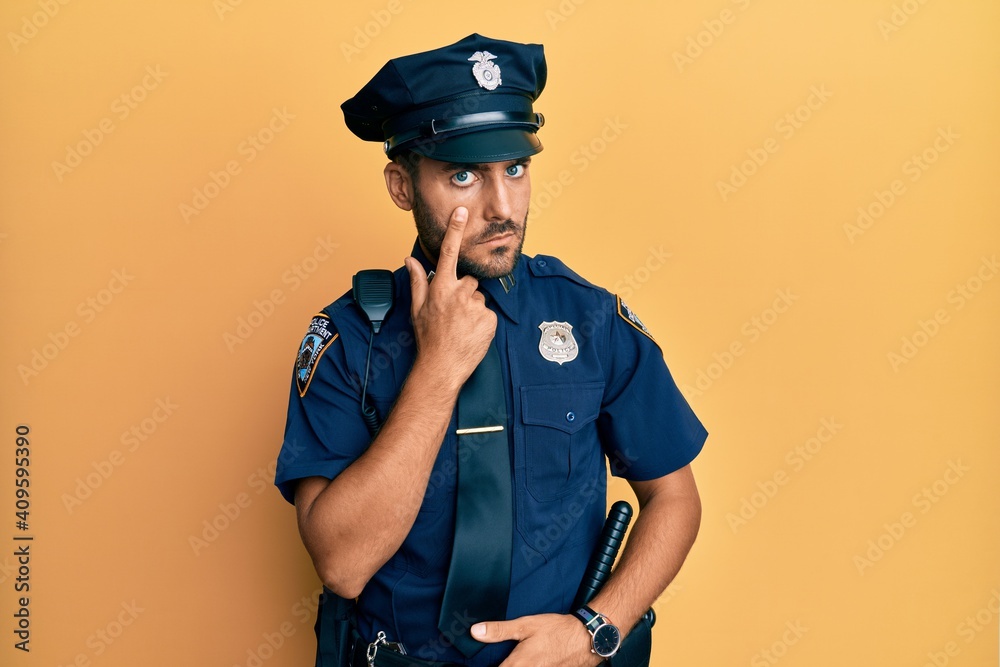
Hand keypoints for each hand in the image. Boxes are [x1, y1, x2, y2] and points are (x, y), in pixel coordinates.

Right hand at [405, 207, 496, 391]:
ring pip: (479, 297)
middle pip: (469, 280)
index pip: (448, 253)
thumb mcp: (417, 309)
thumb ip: (417, 281)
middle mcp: (459, 294)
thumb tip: (410, 260)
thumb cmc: (428, 338)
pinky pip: (488, 312)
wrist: (442, 366)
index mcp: (440, 288)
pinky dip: (482, 320)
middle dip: (464, 291)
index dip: (455, 230)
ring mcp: (476, 306)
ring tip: (461, 325)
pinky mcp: (490, 319)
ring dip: (473, 307)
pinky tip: (471, 332)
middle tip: (453, 312)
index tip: (462, 212)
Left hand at [471, 613, 603, 666]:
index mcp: (517, 665)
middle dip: (502, 666)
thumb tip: (475, 632)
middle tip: (502, 660)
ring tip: (513, 660)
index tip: (475, 665)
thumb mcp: (526, 625)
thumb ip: (499, 631)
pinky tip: (529, 662)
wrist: (586, 639)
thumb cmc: (556, 630)